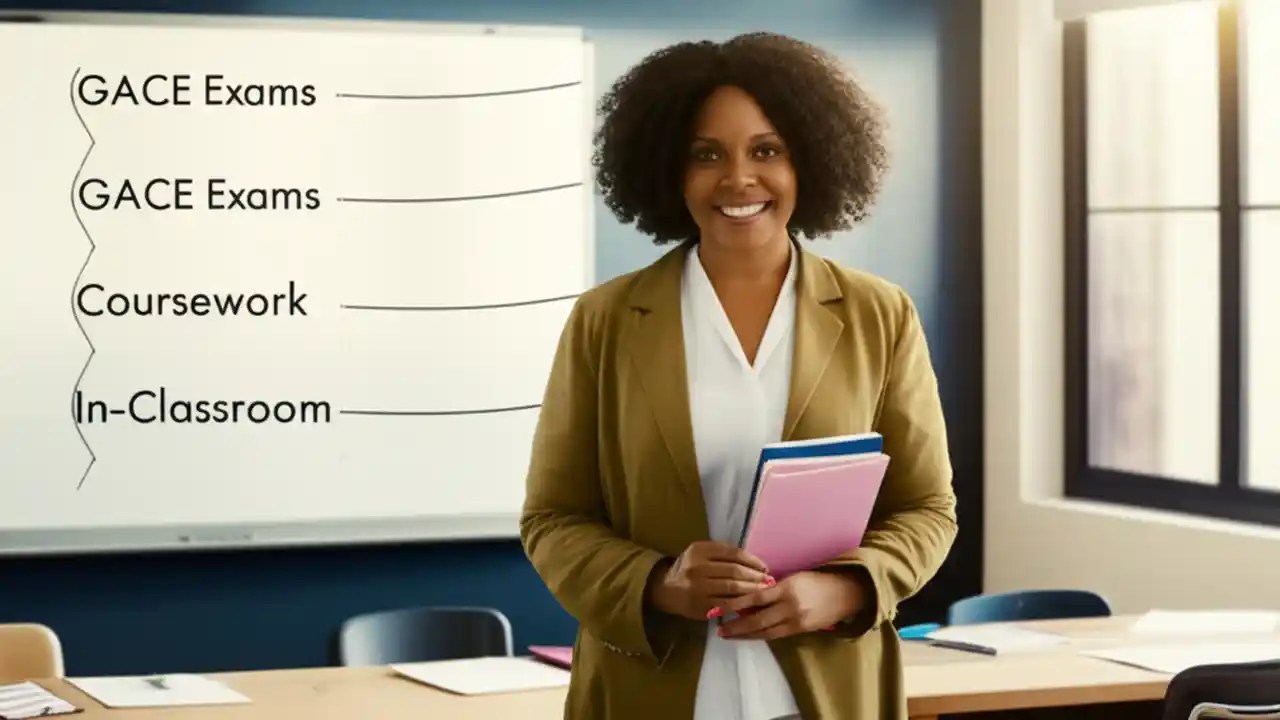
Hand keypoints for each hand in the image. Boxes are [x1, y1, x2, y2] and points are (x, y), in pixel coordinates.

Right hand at [646, 541, 772, 620]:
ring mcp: (698, 588)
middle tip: (770, 581)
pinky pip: (727, 604)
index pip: (733, 554)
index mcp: (699, 550)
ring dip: (753, 590)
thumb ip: (723, 553)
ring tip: (765, 592)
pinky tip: (751, 604)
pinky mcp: (701, 606)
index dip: (753, 561)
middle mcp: (697, 568)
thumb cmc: (690, 568)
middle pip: (735, 571)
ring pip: (733, 588)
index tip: (765, 567)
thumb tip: (755, 563)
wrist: (667, 590)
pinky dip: (741, 604)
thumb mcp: (701, 552)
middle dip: (756, 577)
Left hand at [715, 569, 868, 640]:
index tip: (718, 609)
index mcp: (786, 588)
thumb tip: (749, 598)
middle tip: (719, 629)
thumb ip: (772, 589)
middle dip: (736, 626)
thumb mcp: (793, 578)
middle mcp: (789, 607)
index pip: (754, 598)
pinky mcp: (801, 631)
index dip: (734, 605)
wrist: (844, 593)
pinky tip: (749, 636)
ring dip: (745, 634)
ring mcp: (796, 621)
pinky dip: (760, 636)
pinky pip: (776, 635)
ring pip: (765, 632)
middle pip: (757, 620)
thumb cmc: (815, 581)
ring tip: (729, 635)